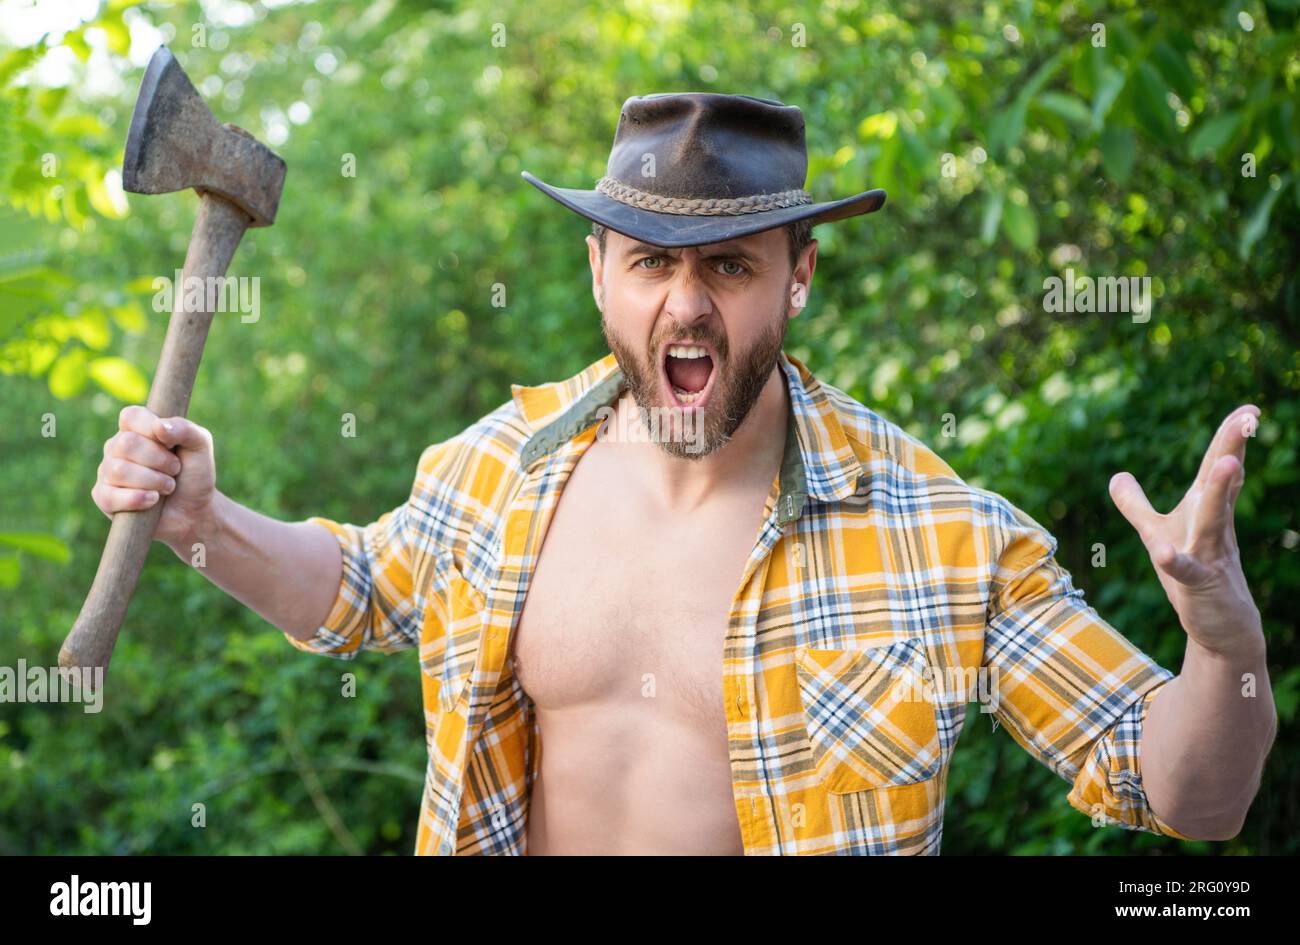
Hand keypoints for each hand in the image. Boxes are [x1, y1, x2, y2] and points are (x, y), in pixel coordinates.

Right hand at [91, 405, 217, 550]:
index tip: (171, 444)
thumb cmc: (195, 473)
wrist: (194, 511)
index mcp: (136, 428)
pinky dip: (139, 499)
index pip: (131, 416)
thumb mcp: (200, 446)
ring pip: (118, 470)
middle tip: (175, 470)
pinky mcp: (104, 497)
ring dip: (154, 481)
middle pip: (126, 444)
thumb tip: (159, 425)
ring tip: (168, 487)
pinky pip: (110, 496)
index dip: (152, 430)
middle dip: (160, 460)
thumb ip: (185, 429)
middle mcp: (117, 447)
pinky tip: (154, 500)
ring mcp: (108, 472)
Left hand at [1108, 404, 1263, 658]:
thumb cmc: (1195, 572)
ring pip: (1214, 518)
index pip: (1217, 466)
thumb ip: (1136, 505)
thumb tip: (1116, 475)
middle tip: (1249, 417)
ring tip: (1227, 463)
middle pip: (1222, 481)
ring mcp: (1208, 554)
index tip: (1249, 408)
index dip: (1230, 436)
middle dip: (1232, 447)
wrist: (1222, 627)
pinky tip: (1164, 554)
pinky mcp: (1198, 584)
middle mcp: (1212, 525)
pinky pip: (1186, 571)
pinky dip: (1176, 561)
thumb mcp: (1158, 533)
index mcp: (1205, 509)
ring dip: (1219, 491)